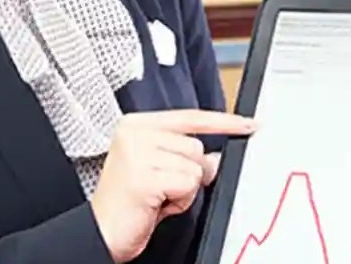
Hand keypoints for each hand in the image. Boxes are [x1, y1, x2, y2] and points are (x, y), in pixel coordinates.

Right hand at [91, 109, 255, 261]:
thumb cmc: (128, 203)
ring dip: (184, 189)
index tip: (249, 124)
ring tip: (158, 197)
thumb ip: (183, 153)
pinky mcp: (144, 176)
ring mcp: (137, 153)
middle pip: (195, 146)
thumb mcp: (156, 168)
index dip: (223, 122)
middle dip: (190, 173)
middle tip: (164, 188)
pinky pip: (188, 184)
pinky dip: (180, 201)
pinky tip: (157, 205)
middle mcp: (134, 133)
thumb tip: (215, 156)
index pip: (190, 117)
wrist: (101, 232)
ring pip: (195, 166)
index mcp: (135, 125)